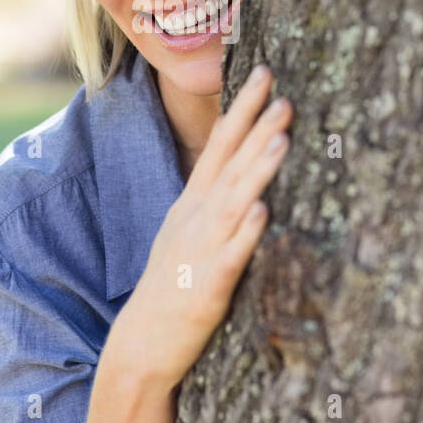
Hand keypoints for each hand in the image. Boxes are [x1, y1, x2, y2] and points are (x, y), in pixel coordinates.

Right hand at [103, 64, 292, 392]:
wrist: (140, 348)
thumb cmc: (171, 291)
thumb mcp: (188, 236)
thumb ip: (214, 204)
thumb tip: (248, 176)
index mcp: (192, 206)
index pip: (219, 147)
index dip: (241, 110)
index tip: (265, 74)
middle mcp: (196, 221)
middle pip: (229, 165)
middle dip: (255, 126)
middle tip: (282, 89)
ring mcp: (200, 252)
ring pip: (234, 202)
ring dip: (257, 170)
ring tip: (282, 138)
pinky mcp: (207, 290)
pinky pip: (230, 258)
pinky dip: (246, 234)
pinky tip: (263, 212)